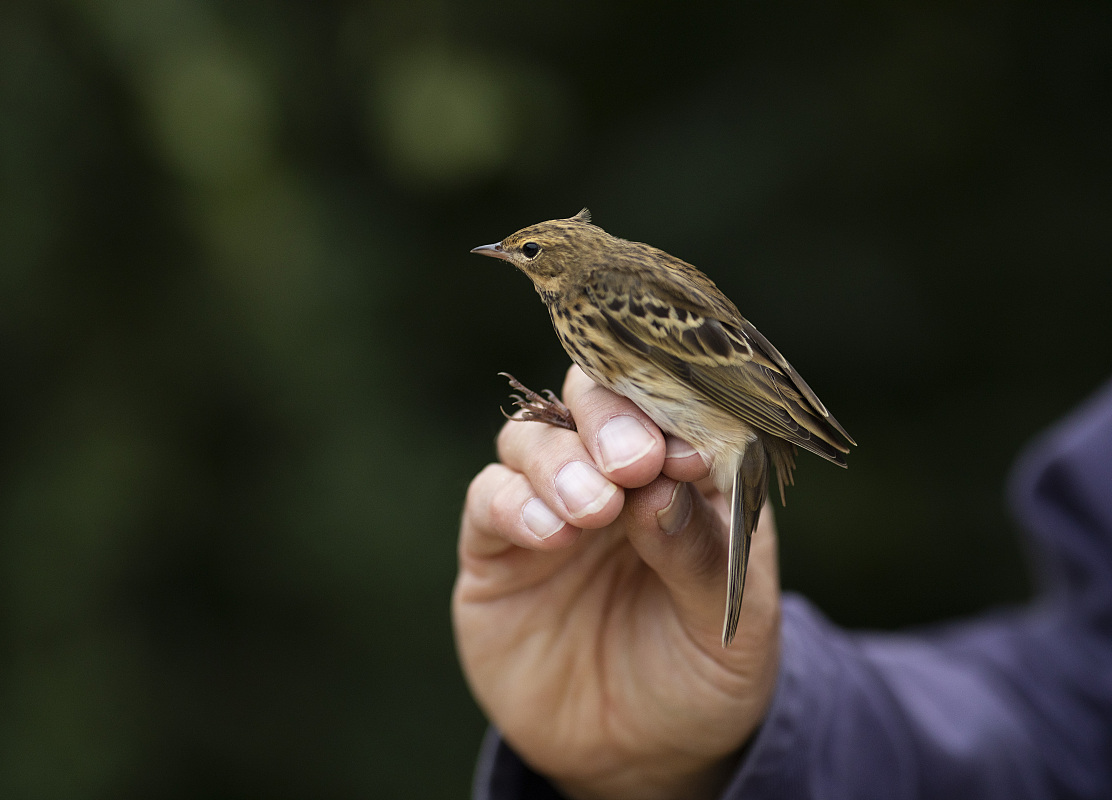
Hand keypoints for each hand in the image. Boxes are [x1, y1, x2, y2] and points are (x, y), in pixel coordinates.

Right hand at [453, 365, 781, 799]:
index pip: (673, 408)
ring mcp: (552, 504)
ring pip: (534, 438)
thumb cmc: (701, 674)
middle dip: (609, 419)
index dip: (675, 416)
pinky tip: (550, 534)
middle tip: (632, 463)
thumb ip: (702, 555)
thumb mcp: (729, 626)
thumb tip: (661, 487)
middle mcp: (614, 476)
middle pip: (593, 401)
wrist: (640, 754)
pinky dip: (513, 503)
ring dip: (560, 462)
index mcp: (684, 475)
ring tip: (590, 510)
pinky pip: (490, 498)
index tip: (684, 456)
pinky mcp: (497, 548)